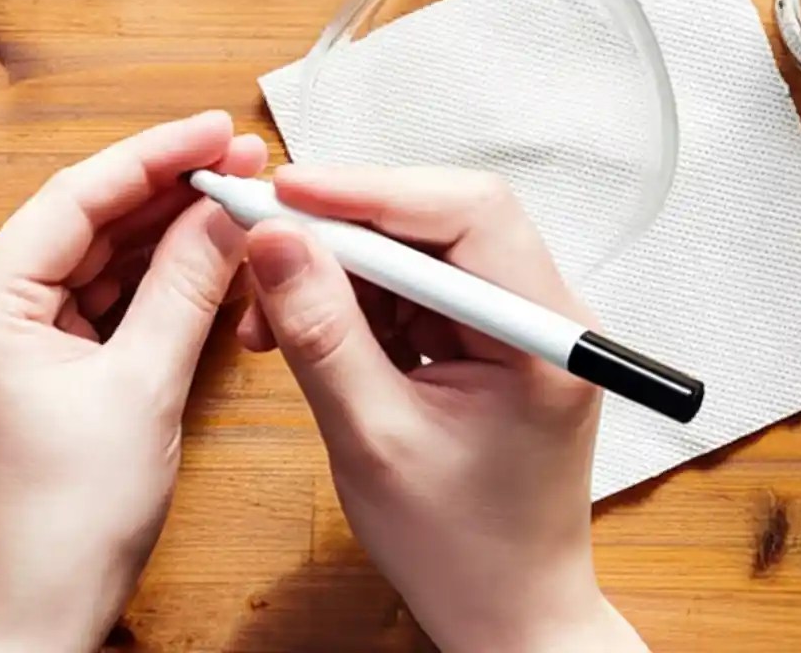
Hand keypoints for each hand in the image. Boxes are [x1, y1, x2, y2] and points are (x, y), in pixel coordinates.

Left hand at [0, 111, 266, 652]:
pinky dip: (142, 294)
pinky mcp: (23, 378)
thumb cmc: (63, 529)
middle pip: (81, 227)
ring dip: (158, 244)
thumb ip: (186, 289)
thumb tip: (225, 215)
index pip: (75, 198)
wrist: (27, 623)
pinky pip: (89, 313)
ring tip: (232, 209)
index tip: (216, 131)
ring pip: (89, 269)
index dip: (156, 157)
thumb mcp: (143, 390)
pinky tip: (198, 270)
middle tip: (240, 166)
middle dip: (164, 198)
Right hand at [237, 165, 648, 652]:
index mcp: (543, 337)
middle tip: (257, 245)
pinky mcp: (479, 343)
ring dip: (333, 272)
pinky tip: (299, 332)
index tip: (285, 193)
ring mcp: (510, 327)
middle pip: (436, 222)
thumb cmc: (461, 550)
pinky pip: (406, 294)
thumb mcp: (372, 440)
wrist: (505, 612)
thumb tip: (272, 241)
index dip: (370, 191)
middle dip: (339, 231)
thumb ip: (322, 333)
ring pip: (411, 254)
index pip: (468, 214)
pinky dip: (347, 304)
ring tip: (267, 317)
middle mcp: (540, 316)